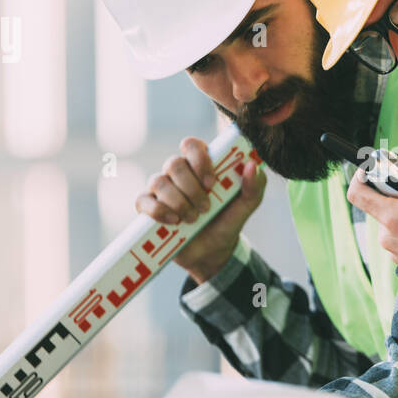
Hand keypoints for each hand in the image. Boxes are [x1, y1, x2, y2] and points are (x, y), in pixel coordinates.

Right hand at [135, 136, 266, 282]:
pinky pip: (143, 201)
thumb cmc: (228, 220)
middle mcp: (178, 173)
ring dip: (178, 202)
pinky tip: (174, 222)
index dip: (198, 160)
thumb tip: (252, 165)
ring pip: (158, 181)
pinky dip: (158, 211)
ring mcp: (161, 190)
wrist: (213, 252)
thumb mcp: (248, 204)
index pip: (191, 145)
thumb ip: (255, 184)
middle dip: (190, 188)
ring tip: (193, 219)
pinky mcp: (148, 208)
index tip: (211, 182)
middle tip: (205, 208)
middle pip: (173, 163)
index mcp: (200, 164)